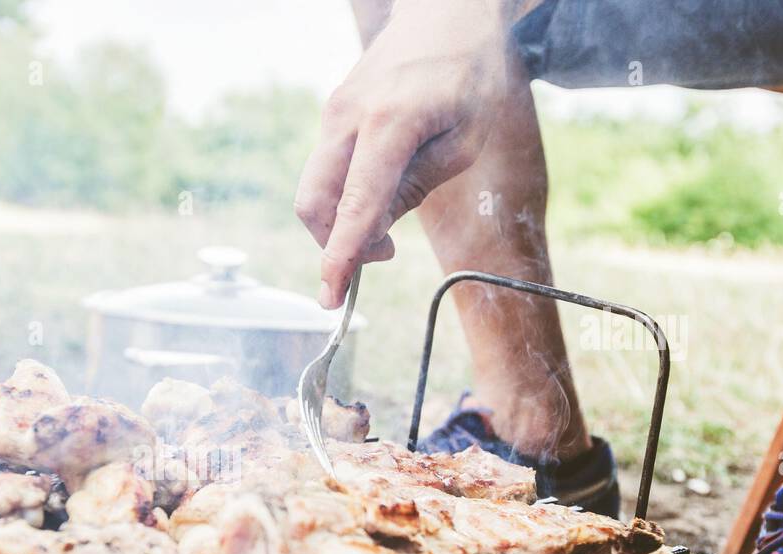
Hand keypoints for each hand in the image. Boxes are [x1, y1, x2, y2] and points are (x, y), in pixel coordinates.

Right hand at [297, 0, 521, 307]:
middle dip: (336, 243)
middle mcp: (347, 118)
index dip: (341, 257)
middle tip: (384, 252)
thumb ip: (417, 186)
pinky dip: (345, 195)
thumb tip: (373, 229)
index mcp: (389, 123)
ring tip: (389, 220)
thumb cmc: (468, 71)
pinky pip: (326, 170)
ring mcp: (333, 114)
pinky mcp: (332, 115)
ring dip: (342, 220)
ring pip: (315, 190)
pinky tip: (380, 188)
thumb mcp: (465, 138)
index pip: (354, 206)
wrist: (445, 11)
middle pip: (314, 203)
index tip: (330, 296)